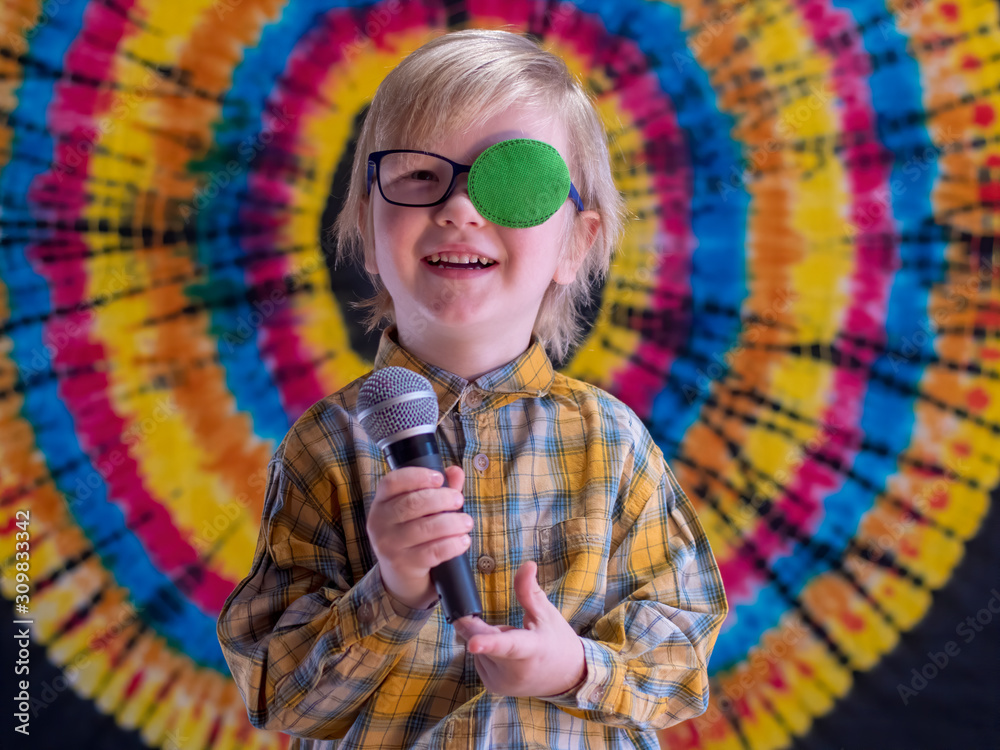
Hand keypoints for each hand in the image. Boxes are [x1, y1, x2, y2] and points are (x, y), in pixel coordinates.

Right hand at [367, 465, 470, 609]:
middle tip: (459, 500)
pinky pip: (432, 551)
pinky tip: (463, 540)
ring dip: (452, 523)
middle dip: (442, 499)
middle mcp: (380, 522)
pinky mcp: (403, 565)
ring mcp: (389, 545)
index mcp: (381, 502)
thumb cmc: (413, 536)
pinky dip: (452, 544)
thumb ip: (438, 489)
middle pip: (412, 503)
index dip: (417, 476)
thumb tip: (456, 472)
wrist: (401, 578)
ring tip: (466, 522)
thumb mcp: (421, 511)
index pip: (392, 482)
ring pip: (425, 528)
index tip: (439, 478)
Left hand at [453, 561, 585, 696]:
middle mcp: (513, 671)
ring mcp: (501, 683)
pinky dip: (487, 652)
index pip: (508, 646)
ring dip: (487, 639)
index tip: (474, 643)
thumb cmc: (556, 641)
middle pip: (480, 638)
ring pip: (475, 648)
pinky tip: (506, 656)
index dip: (488, 643)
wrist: (566, 676)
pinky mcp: (492, 687)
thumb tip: (527, 564)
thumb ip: (529, 590)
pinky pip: (478, 659)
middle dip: (482, 625)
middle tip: (506, 625)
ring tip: (513, 643)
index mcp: (531, 650)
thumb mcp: (546, 613)